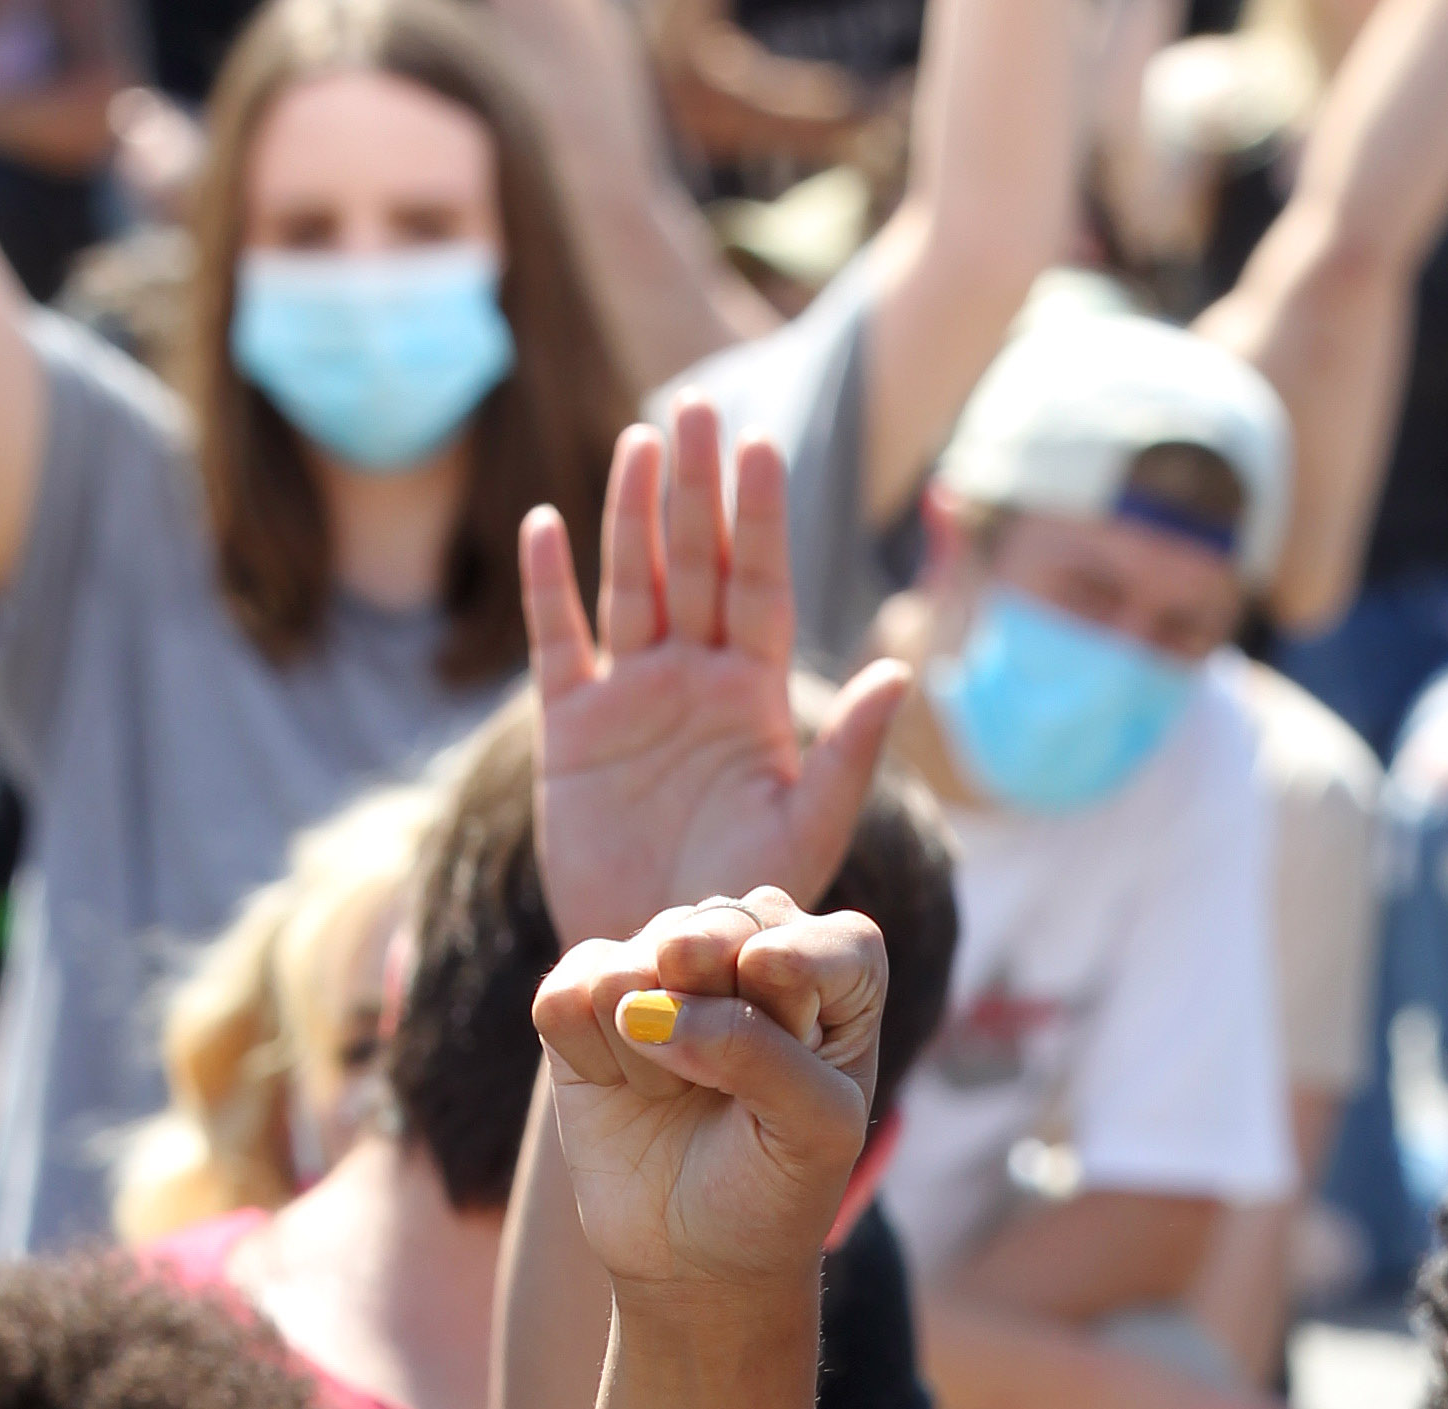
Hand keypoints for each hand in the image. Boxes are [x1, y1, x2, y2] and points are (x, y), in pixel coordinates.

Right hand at [521, 404, 911, 949]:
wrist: (664, 962)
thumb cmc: (745, 902)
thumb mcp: (807, 829)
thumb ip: (848, 751)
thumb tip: (899, 670)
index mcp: (754, 696)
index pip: (759, 587)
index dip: (760, 519)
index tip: (765, 447)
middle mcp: (693, 681)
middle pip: (695, 565)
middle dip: (699, 489)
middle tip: (701, 407)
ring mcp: (630, 698)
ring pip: (631, 584)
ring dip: (633, 515)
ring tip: (642, 443)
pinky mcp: (571, 728)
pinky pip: (558, 642)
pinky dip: (549, 586)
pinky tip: (548, 524)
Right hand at [535, 887, 884, 1298]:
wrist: (699, 1257)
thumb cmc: (777, 1187)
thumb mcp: (814, 1133)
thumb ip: (759, 1052)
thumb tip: (646, 1008)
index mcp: (833, 965)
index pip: (808, 945)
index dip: (791, 1012)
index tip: (796, 1072)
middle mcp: (746, 941)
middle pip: (712, 931)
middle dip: (714, 1028)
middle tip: (726, 1094)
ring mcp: (660, 961)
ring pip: (631, 965)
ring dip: (653, 1058)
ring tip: (680, 1096)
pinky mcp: (585, 992)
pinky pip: (566, 996)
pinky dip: (593, 1061)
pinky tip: (626, 1089)